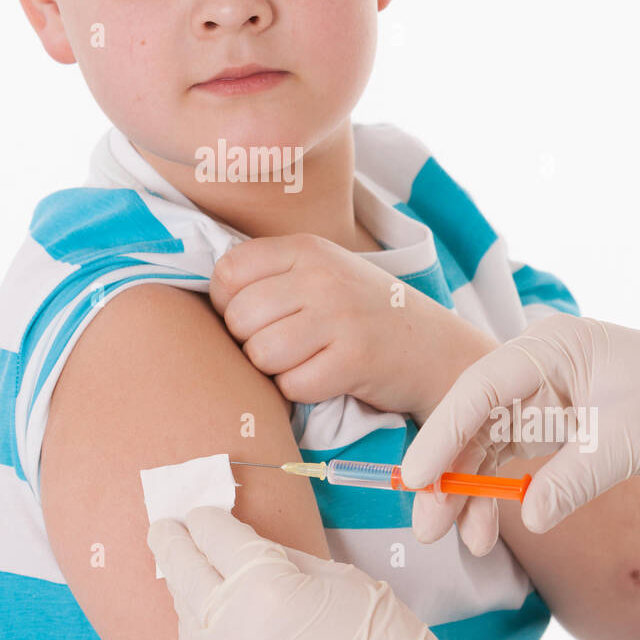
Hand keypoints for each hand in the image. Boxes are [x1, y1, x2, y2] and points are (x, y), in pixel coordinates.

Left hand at [146, 506, 478, 639]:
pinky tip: (194, 625)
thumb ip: (279, 559)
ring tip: (183, 573)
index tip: (202, 513)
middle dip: (172, 542)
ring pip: (186, 619)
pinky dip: (191, 639)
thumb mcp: (336, 576)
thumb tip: (242, 548)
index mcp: (266, 585)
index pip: (216, 537)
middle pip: (185, 571)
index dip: (207, 519)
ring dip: (183, 590)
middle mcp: (236, 629)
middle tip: (164, 527)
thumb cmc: (384, 639)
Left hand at [209, 233, 495, 420]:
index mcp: (306, 248)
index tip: (251, 317)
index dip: (226, 303)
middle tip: (284, 345)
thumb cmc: (364, 312)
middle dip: (250, 342)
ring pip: (260, 355)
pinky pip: (292, 386)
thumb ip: (271, 273)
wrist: (434, 347)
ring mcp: (339, 317)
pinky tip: (326, 376)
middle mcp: (321, 277)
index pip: (228, 272)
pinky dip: (301, 391)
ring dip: (275, 370)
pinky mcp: (353, 360)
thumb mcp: (322, 271)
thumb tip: (205, 296)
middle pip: (239, 319)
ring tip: (306, 360)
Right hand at [401, 315, 639, 554]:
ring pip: (483, 447)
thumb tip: (530, 518)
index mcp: (549, 349)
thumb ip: (577, 476)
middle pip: (473, 420)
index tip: (418, 477)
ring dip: (465, 492)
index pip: (481, 389)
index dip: (444, 433)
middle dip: (446, 472)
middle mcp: (535, 371)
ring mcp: (540, 402)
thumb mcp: (630, 438)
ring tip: (453, 537)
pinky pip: (507, 465)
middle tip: (426, 524)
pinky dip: (493, 498)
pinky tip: (483, 532)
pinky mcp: (550, 432)